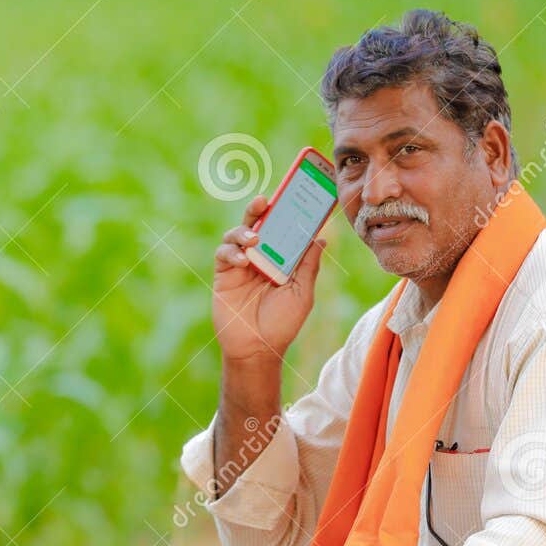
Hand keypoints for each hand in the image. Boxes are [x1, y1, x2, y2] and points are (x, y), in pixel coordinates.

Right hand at [212, 192, 327, 365]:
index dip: (285, 212)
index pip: (283, 229)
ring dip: (244, 231)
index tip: (293, 196)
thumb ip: (308, 265)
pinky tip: (243, 261)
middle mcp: (260, 256)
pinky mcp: (224, 274)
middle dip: (259, 209)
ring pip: (237, 234)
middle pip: (258, 224)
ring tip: (254, 240)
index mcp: (281, 258)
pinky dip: (232, 251)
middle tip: (264, 201)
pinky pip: (224, 252)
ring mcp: (241, 264)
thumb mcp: (302, 293)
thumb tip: (321, 237)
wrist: (257, 349)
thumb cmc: (282, 324)